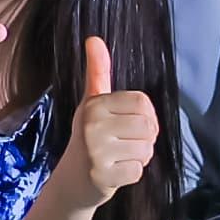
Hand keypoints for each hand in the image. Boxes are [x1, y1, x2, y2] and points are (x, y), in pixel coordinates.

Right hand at [45, 35, 158, 218]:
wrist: (71, 180)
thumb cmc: (89, 137)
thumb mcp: (92, 103)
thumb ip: (97, 72)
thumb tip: (94, 39)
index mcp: (95, 104)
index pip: (143, 104)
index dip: (146, 117)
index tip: (131, 125)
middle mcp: (93, 125)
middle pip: (148, 127)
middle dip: (144, 139)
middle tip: (125, 144)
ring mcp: (95, 151)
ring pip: (146, 150)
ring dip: (139, 158)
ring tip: (120, 157)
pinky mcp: (101, 175)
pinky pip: (138, 171)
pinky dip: (131, 174)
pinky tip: (115, 172)